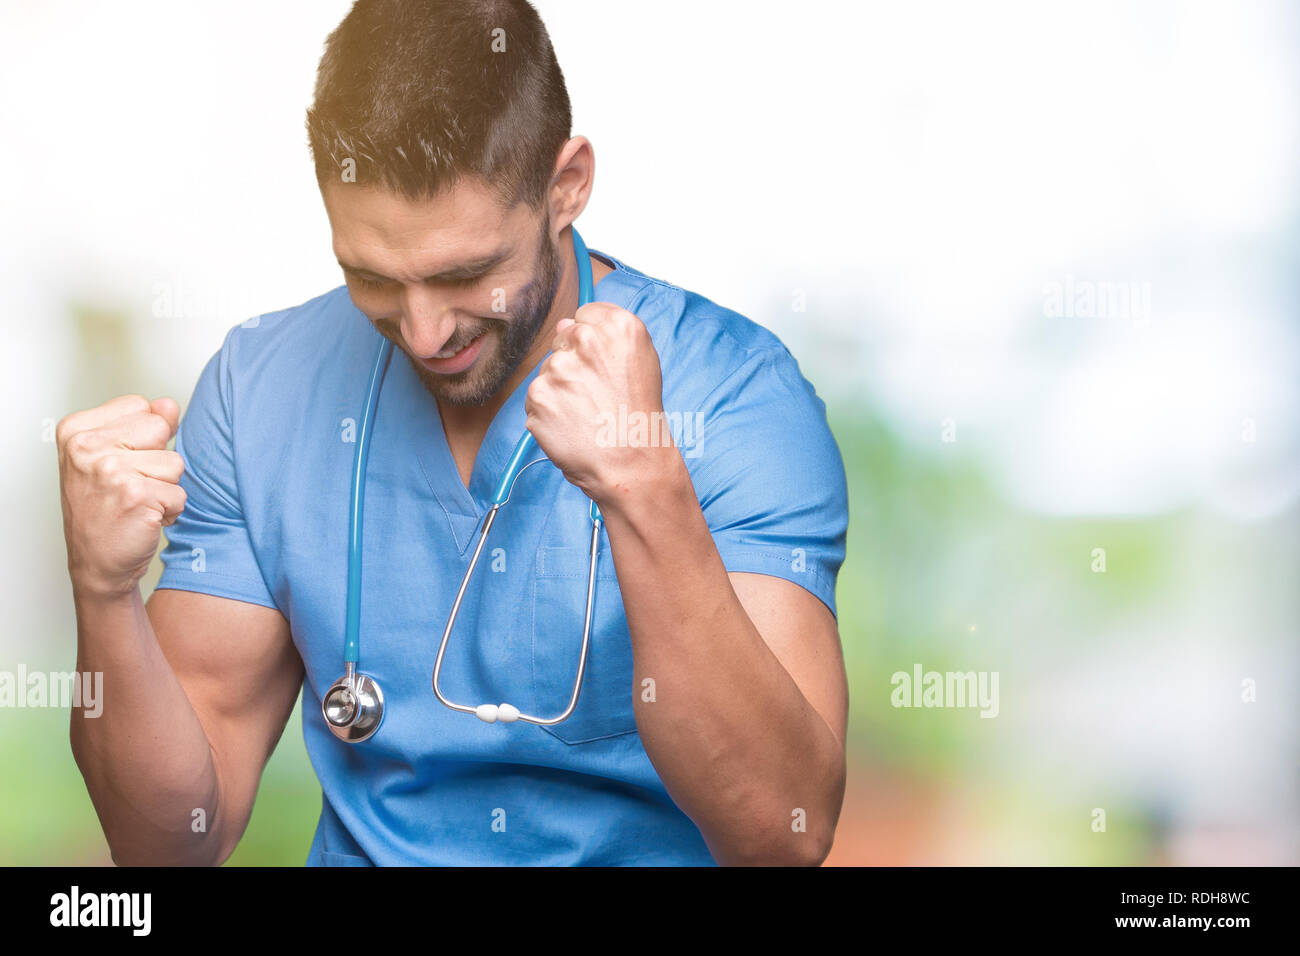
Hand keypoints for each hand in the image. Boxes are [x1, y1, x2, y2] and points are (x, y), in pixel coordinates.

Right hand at [57, 395, 185, 600]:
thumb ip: (143, 425)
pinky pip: (180, 493)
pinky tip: (144, 517)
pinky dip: (171, 510)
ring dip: (166, 487)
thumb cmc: (103, 510)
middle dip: (158, 459)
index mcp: (76, 430)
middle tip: (131, 484)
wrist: (96, 563)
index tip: (121, 461)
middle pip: (161, 428)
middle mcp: (87, 447)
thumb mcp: (112, 457)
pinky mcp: (135, 495)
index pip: (141, 405)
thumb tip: (169, 404)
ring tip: (138, 502)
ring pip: (175, 462)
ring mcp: (110, 471)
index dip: (144, 437)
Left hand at [524, 302, 671, 503]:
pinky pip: (537, 397)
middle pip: (563, 338)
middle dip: (572, 362)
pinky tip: (571, 425)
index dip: (591, 341)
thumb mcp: (643, 362)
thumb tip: (568, 325)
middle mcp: (586, 340)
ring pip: (549, 370)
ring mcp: (559, 368)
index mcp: (619, 326)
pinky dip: (549, 412)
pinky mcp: (538, 395)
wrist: (631, 463)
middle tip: (595, 393)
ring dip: (560, 389)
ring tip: (586, 413)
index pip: (584, 314)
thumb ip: (607, 335)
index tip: (601, 363)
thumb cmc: (639, 417)